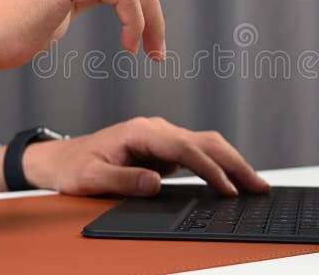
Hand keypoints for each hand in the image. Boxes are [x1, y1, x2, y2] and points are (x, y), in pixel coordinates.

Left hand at [0, 117, 269, 196]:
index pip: (185, 148)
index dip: (210, 169)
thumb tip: (156, 183)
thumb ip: (123, 179)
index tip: (227, 189)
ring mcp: (161, 137)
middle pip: (205, 141)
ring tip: (255, 184)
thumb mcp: (91, 177)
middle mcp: (156, 129)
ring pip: (206, 144)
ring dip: (231, 163)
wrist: (60, 158)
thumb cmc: (74, 166)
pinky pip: (197, 153)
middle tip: (259, 186)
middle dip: (234, 163)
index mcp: (141, 132)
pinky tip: (231, 180)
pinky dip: (218, 165)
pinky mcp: (163, 148)